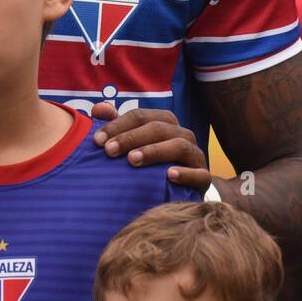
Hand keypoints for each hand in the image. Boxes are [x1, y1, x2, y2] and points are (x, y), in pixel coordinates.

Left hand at [90, 103, 212, 191]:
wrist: (181, 191)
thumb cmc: (151, 165)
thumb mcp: (133, 144)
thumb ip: (117, 126)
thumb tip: (97, 110)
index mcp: (165, 123)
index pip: (140, 116)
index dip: (118, 125)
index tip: (97, 141)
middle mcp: (183, 135)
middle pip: (158, 128)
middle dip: (131, 138)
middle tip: (109, 151)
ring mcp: (195, 156)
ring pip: (179, 146)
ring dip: (155, 151)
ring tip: (132, 160)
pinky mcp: (204, 178)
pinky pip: (200, 174)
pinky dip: (186, 173)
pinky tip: (169, 175)